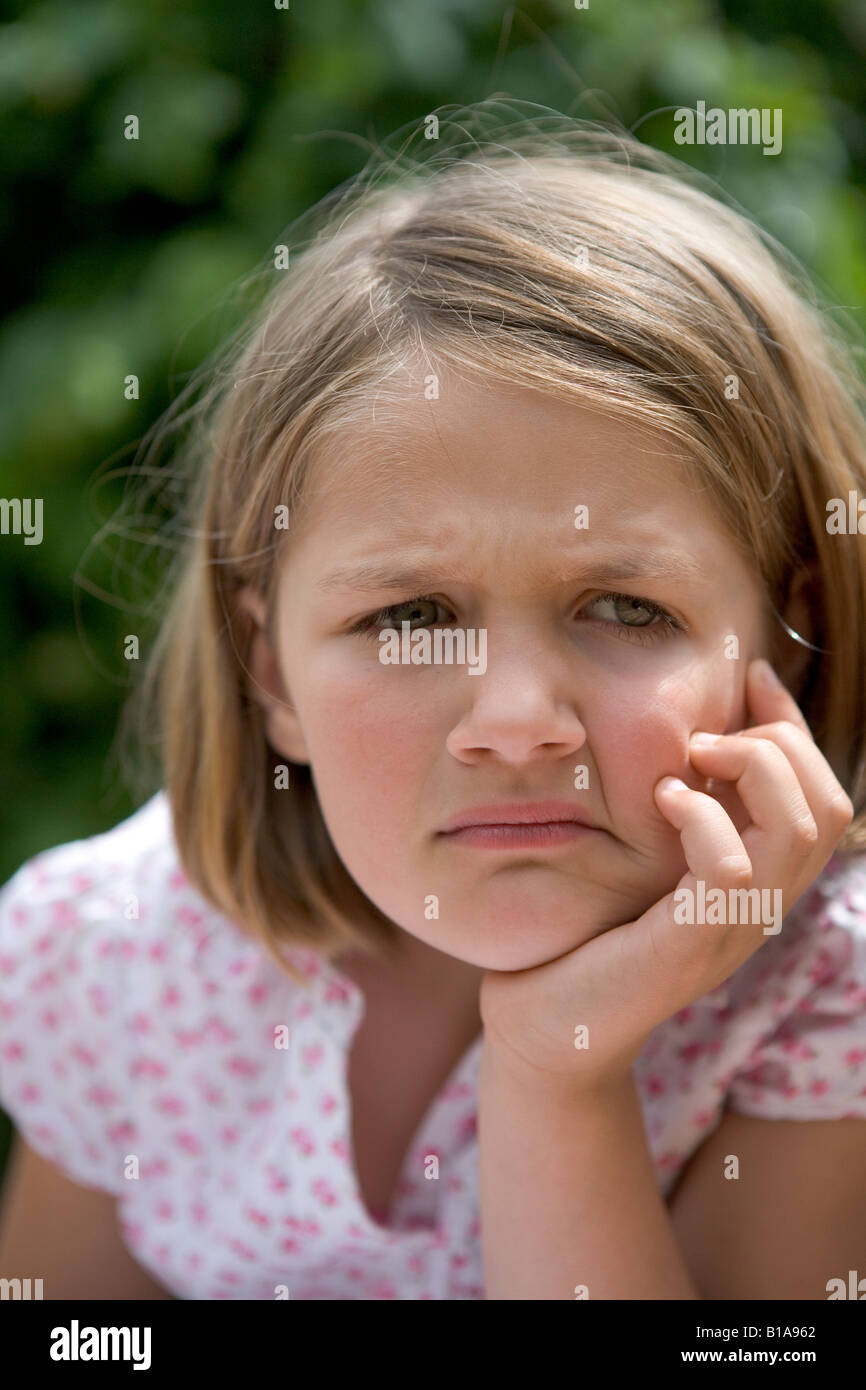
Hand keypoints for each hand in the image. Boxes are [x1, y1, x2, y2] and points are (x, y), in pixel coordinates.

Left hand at [478, 658, 853, 1091]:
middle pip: (827, 807)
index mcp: (756, 884)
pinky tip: (663, 800)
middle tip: (708, 735)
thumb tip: (687, 735)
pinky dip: (703, 818)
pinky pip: (731, 869)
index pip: (819, 798)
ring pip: (801, 828)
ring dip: (752, 769)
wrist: (545, 1031)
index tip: (753, 677)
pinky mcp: (688, 945)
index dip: (793, 728)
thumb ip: (678, 811)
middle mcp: (759, 909)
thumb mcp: (643, 861)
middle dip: (780, 743)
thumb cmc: (585, 938)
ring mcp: (730, 931)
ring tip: (691, 759)